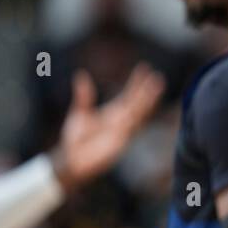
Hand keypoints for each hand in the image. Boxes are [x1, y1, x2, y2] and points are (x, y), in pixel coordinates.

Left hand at [51, 64, 164, 192]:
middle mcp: (122, 120)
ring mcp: (123, 130)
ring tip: (157, 89)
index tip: (144, 68)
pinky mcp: (121, 139)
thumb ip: (84, 95)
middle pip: (138, 102)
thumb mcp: (80, 113)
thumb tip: (81, 75)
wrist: (71, 159)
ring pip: (139, 113)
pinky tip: (141, 108)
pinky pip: (131, 126)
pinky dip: (137, 116)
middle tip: (157, 76)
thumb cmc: (75, 139)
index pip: (129, 95)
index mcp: (113, 112)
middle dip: (147, 90)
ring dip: (148, 101)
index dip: (137, 82)